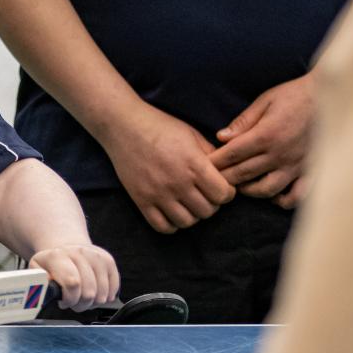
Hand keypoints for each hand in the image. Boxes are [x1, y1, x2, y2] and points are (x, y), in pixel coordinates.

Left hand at [29, 244, 119, 311]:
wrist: (65, 247)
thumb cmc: (51, 264)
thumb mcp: (36, 270)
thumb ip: (37, 282)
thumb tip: (44, 293)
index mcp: (58, 256)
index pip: (73, 283)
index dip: (70, 299)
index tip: (65, 302)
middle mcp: (79, 253)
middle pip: (89, 292)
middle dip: (80, 304)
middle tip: (73, 300)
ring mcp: (96, 256)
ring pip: (102, 293)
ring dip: (92, 302)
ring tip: (82, 296)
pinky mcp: (109, 261)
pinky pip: (113, 288)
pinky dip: (105, 296)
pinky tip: (94, 292)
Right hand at [99, 103, 235, 233]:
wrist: (124, 126)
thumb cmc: (161, 126)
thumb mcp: (192, 135)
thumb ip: (211, 155)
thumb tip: (226, 173)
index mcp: (194, 164)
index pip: (223, 194)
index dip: (227, 192)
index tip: (222, 187)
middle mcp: (177, 182)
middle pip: (207, 211)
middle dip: (212, 204)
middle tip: (206, 194)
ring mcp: (158, 194)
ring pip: (187, 222)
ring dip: (193, 215)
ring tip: (189, 203)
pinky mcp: (141, 201)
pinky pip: (163, 227)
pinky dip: (172, 224)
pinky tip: (173, 211)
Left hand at [210, 75, 315, 203]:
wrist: (332, 97)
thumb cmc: (295, 96)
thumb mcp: (266, 101)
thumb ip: (243, 121)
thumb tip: (221, 137)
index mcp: (266, 135)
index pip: (232, 155)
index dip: (215, 162)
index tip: (203, 166)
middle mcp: (280, 154)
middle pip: (243, 174)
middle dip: (224, 178)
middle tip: (212, 180)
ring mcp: (296, 166)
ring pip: (266, 189)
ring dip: (248, 190)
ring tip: (239, 185)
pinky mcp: (310, 171)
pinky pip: (295, 196)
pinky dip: (282, 200)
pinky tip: (272, 195)